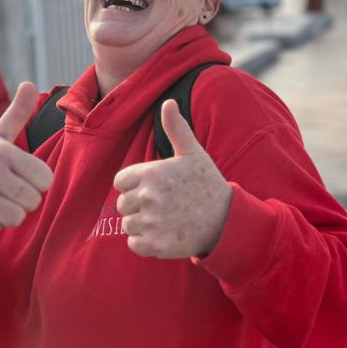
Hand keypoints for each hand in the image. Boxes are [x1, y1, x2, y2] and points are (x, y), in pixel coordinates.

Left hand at [113, 99, 232, 258]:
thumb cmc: (208, 184)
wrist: (226, 221)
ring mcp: (151, 222)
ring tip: (166, 220)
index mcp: (153, 173)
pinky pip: (134, 244)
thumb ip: (176, 128)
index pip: (120, 181)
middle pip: (122, 204)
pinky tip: (165, 234)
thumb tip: (168, 102)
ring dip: (142, 224)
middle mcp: (148, 197)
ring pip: (128, 224)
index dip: (135, 185)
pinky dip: (146, 242)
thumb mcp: (194, 153)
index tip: (155, 188)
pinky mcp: (154, 245)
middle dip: (138, 205)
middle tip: (164, 206)